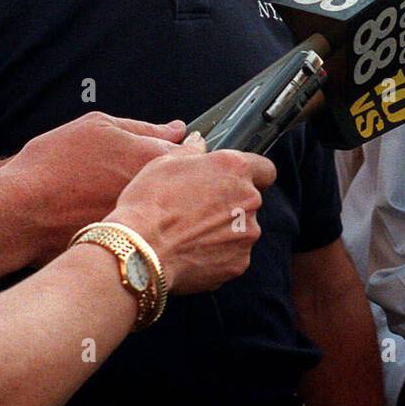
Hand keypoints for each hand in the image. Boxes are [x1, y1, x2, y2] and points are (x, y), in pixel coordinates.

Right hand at [0, 112, 187, 264]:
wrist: (16, 214)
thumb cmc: (51, 165)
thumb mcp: (97, 127)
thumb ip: (143, 127)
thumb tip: (176, 129)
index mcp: (153, 158)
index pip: (193, 152)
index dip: (187, 151)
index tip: (179, 150)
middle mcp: (156, 193)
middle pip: (180, 185)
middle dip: (173, 180)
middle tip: (144, 176)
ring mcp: (144, 222)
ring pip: (164, 210)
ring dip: (155, 204)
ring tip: (117, 200)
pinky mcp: (127, 246)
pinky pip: (142, 233)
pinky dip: (135, 227)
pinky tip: (112, 222)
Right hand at [108, 134, 273, 293]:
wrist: (139, 249)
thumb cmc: (149, 203)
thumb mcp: (164, 163)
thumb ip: (191, 150)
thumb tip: (198, 142)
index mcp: (236, 170)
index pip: (265, 169)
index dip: (253, 175)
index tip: (238, 181)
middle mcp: (249, 200)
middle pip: (250, 201)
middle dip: (231, 204)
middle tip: (199, 210)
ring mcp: (247, 234)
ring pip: (242, 229)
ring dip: (224, 230)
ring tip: (191, 234)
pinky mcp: (239, 262)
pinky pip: (233, 255)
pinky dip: (218, 255)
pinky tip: (192, 252)